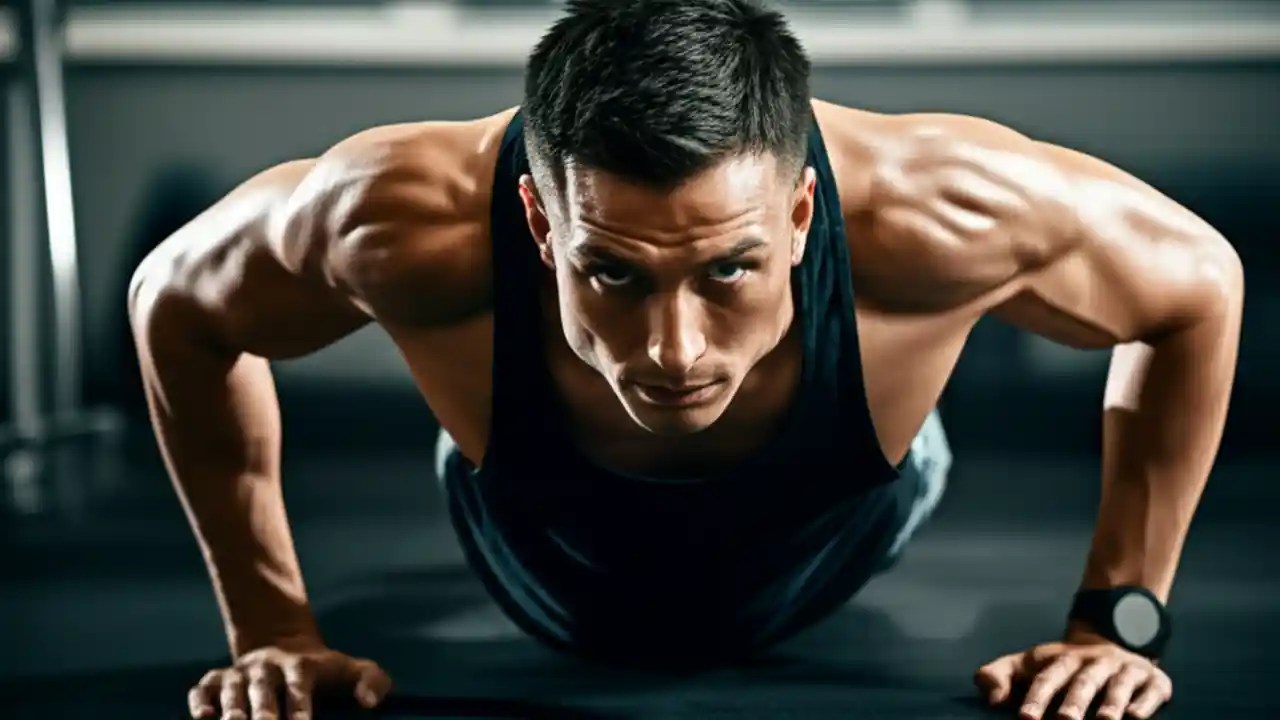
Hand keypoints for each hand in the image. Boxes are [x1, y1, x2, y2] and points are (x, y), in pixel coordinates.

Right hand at [187, 637, 392, 719]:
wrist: (286, 647)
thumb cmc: (326, 672)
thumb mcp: (353, 670)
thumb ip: (374, 681)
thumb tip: (369, 704)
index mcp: (301, 666)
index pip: (300, 688)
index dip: (300, 709)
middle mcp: (268, 668)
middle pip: (262, 688)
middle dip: (262, 711)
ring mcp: (241, 672)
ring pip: (231, 686)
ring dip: (231, 707)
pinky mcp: (219, 679)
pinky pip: (203, 686)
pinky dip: (200, 699)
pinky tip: (203, 716)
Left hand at [973, 627, 1171, 719]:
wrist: (1115, 641)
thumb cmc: (1063, 666)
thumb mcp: (1029, 664)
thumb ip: (1000, 675)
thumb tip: (991, 699)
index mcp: (1063, 659)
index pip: (1047, 678)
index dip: (1036, 698)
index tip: (1025, 719)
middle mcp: (1095, 662)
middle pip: (1083, 682)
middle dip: (1074, 702)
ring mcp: (1126, 670)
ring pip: (1118, 686)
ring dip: (1112, 703)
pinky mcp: (1154, 680)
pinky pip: (1152, 690)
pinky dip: (1145, 703)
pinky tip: (1137, 717)